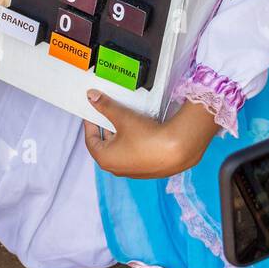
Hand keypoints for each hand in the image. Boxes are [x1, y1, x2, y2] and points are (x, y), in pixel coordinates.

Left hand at [82, 91, 207, 178]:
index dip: (90, 123)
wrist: (178, 149)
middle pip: (106, 144)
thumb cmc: (147, 137)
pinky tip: (140, 129)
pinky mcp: (147, 169)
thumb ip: (105, 106)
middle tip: (109, 112)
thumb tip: (92, 96)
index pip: (90, 139)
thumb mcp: (122, 117)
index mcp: (105, 159)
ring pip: (121, 149)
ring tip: (126, 118)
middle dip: (106, 127)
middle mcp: (116, 169)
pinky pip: (134, 153)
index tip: (92, 111)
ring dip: (121, 134)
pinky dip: (133, 141)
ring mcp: (133, 171)